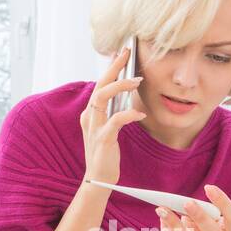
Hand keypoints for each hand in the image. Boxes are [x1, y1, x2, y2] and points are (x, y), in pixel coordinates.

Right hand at [81, 47, 145, 184]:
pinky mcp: (103, 139)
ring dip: (119, 86)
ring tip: (136, 80)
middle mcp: (89, 117)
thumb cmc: (105, 153)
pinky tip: (140, 114)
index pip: (100, 84)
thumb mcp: (108, 129)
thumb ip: (112, 112)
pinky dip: (128, 114)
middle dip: (113, 67)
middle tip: (127, 53)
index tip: (121, 51)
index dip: (111, 67)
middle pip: (99, 85)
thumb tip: (126, 94)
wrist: (98, 179)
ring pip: (102, 97)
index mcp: (90, 113)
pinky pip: (115, 121)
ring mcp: (94, 127)